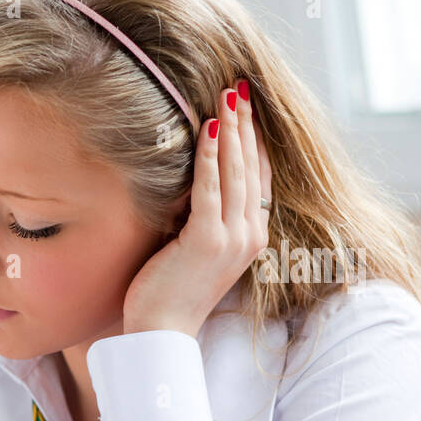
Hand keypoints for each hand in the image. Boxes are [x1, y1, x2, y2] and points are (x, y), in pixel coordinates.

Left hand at [123, 81, 272, 337]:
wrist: (161, 333)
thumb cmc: (168, 293)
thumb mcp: (192, 248)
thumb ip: (202, 218)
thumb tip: (191, 183)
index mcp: (251, 236)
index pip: (259, 177)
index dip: (255, 140)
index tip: (247, 107)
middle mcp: (250, 235)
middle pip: (252, 167)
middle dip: (245, 124)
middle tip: (239, 86)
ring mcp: (232, 239)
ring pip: (236, 172)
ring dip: (232, 130)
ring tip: (227, 96)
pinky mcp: (207, 241)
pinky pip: (210, 189)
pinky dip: (210, 157)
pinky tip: (208, 128)